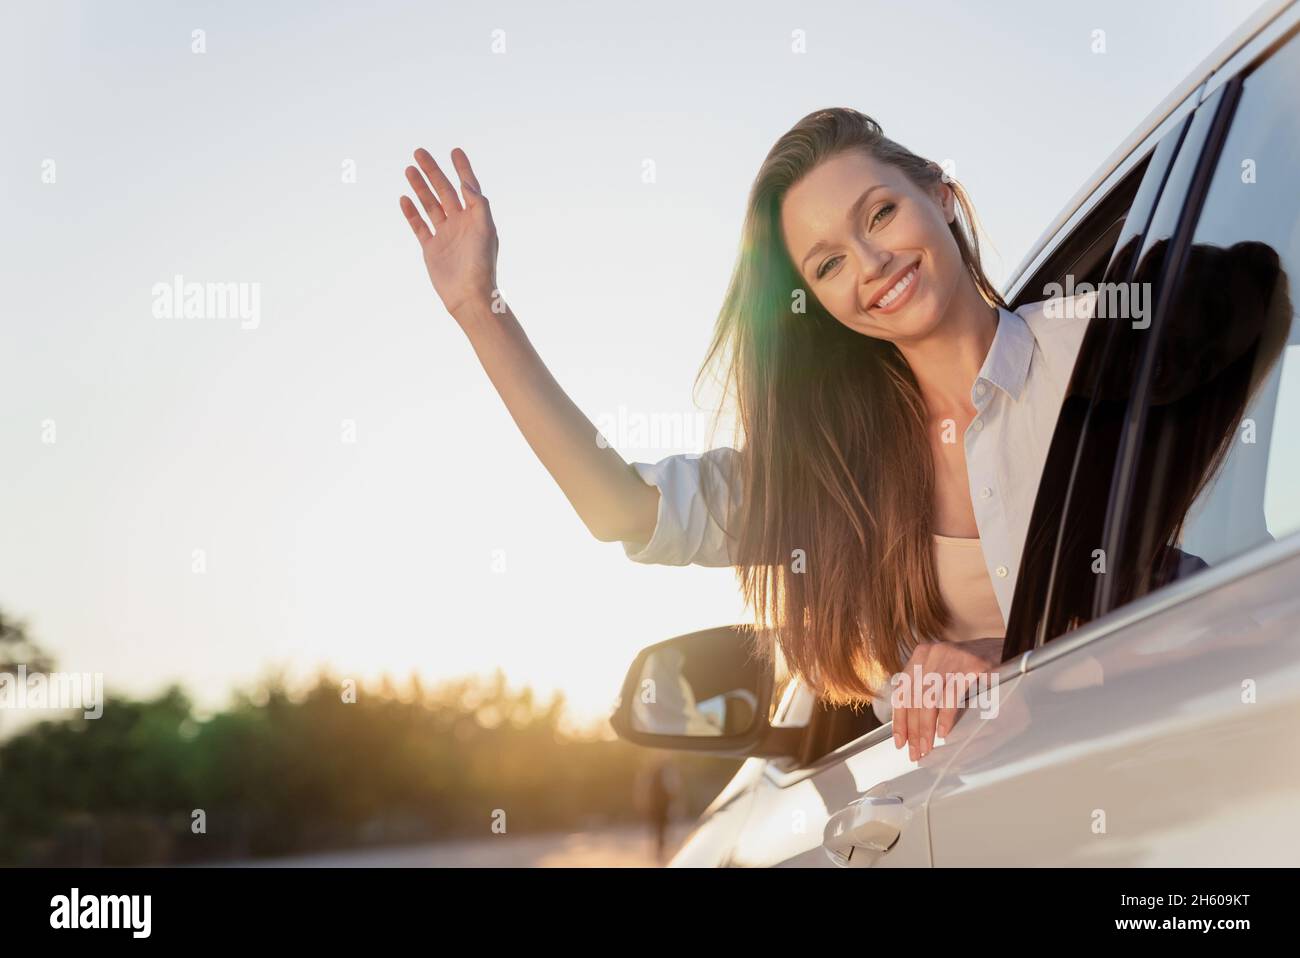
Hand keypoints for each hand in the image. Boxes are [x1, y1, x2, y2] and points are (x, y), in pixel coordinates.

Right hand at [399, 147, 499, 320]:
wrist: (469, 295)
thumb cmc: (481, 263)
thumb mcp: (485, 228)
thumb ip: (478, 203)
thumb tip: (466, 183)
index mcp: (476, 217)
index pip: (468, 187)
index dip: (462, 168)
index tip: (455, 151)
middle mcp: (460, 223)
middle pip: (444, 191)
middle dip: (433, 171)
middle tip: (419, 152)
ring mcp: (445, 235)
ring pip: (430, 205)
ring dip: (420, 187)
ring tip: (409, 169)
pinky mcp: (432, 248)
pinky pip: (419, 225)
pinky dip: (411, 212)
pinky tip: (404, 198)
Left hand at [890, 637, 1002, 760]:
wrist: (1005, 650)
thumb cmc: (973, 668)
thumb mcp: (944, 674)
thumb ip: (926, 691)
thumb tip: (911, 726)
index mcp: (922, 655)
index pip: (902, 691)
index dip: (899, 719)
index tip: (899, 741)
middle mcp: (933, 653)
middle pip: (914, 696)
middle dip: (913, 728)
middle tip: (915, 751)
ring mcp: (951, 657)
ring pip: (929, 697)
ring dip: (926, 727)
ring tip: (927, 747)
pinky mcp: (971, 665)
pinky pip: (951, 695)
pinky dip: (946, 716)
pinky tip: (944, 732)